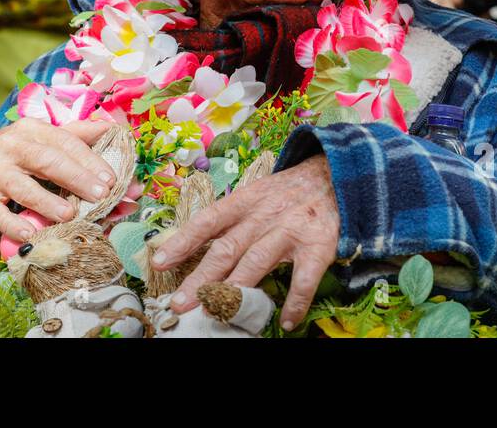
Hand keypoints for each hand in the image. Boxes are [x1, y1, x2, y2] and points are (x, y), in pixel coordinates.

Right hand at [0, 117, 118, 240]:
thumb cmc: (15, 157)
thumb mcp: (42, 141)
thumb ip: (78, 139)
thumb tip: (115, 133)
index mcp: (33, 129)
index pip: (66, 142)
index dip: (90, 160)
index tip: (111, 179)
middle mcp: (11, 144)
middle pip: (48, 160)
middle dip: (77, 178)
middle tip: (100, 196)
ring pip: (23, 186)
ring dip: (47, 202)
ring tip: (69, 216)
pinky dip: (11, 223)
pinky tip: (29, 233)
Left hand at [151, 155, 339, 330]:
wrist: (338, 175)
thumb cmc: (289, 191)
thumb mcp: (257, 194)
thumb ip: (232, 219)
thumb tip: (196, 246)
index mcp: (245, 201)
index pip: (207, 221)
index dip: (182, 241)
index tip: (158, 263)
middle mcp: (264, 215)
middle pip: (226, 248)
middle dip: (200, 277)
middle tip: (179, 303)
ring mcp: (291, 230)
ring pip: (257, 262)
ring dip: (235, 290)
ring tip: (216, 313)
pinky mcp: (318, 246)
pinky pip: (303, 280)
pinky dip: (295, 303)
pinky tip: (286, 322)